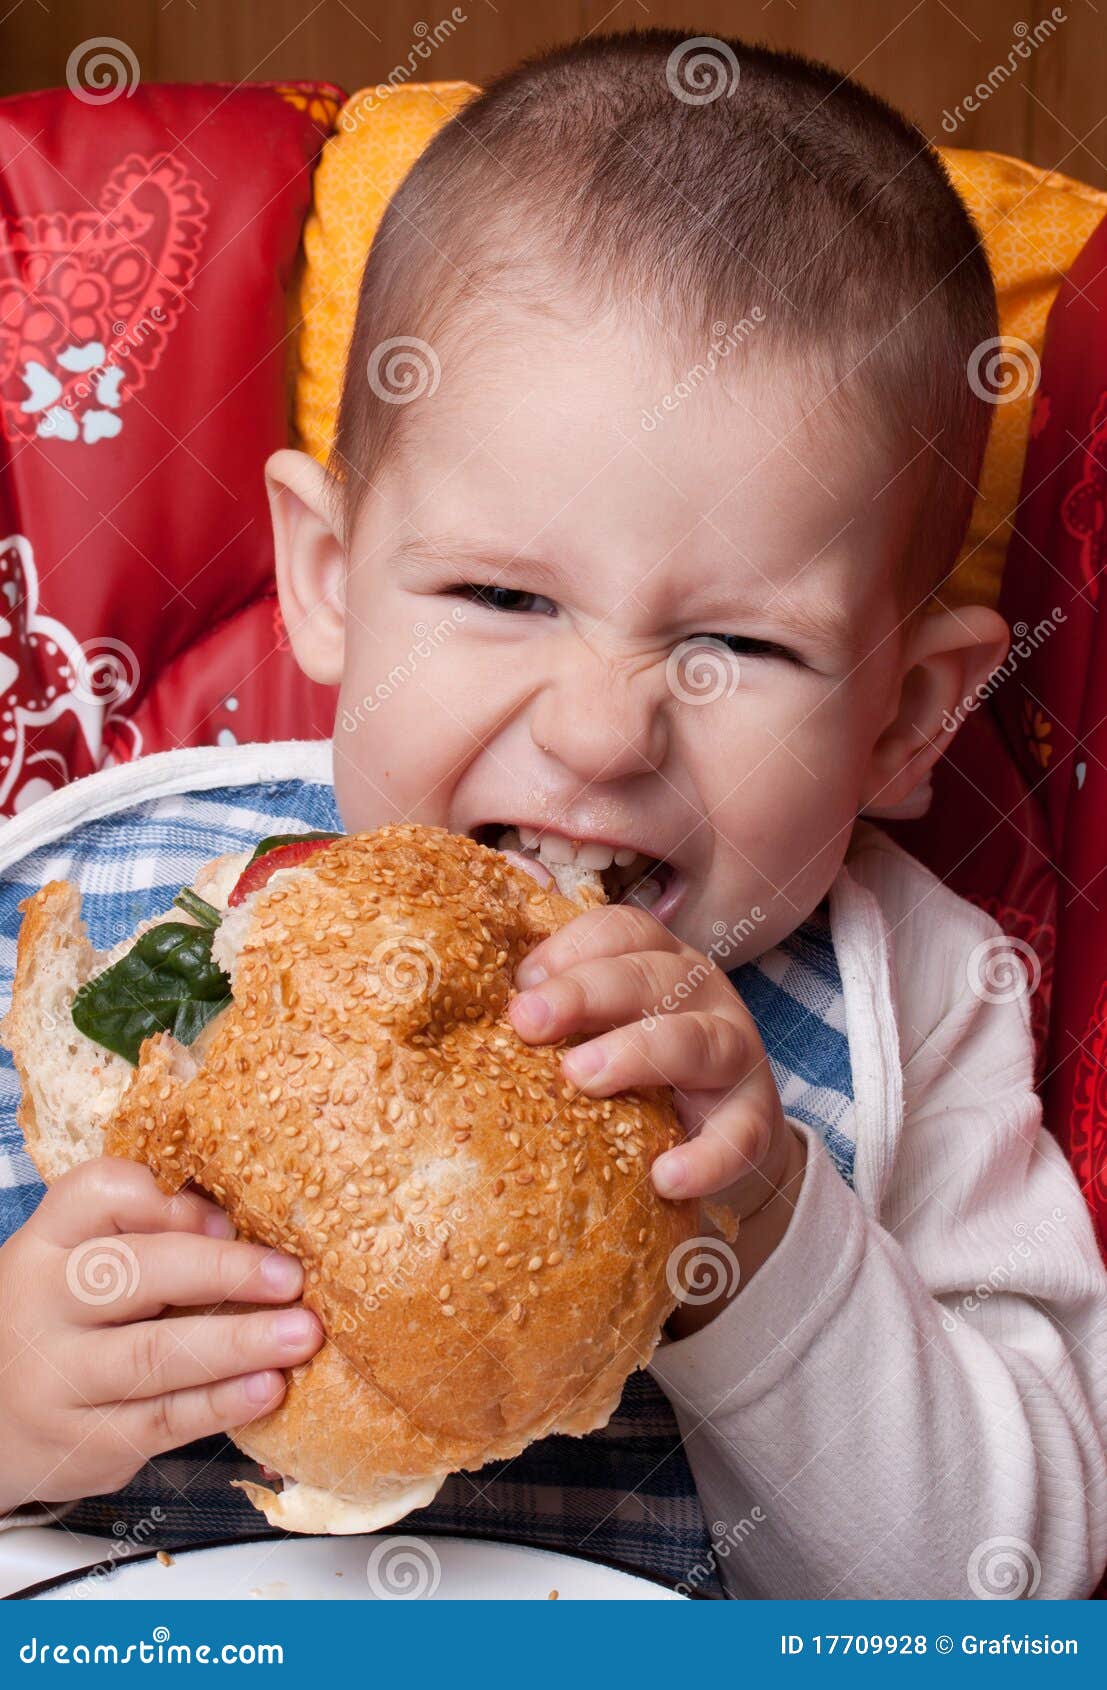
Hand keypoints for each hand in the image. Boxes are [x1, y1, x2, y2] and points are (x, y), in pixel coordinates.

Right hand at [0, 1157, 323, 1511]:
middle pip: (137, 1272)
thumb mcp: (83, 1264)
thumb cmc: (67, 1322)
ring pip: (155, 1353)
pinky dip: (222, 1403)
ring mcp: (58, 1376)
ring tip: (301, 1333)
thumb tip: (237, 1227)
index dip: (169, 1201)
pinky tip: (268, 1387)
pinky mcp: (83, 1440)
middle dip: (225, 1271)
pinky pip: (162, 1419)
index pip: (99, 1193)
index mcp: (48, 1241)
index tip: (228, 1217)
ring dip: (239, 1342)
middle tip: (292, 1277)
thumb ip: (147, 1235)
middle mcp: (43, 1301)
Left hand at [508, 906, 805, 1315]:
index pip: (623, 931)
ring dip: (637, 1053)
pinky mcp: (755, 1120)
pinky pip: (738, 1137)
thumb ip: (556, 991)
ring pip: (698, 1040)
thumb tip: (498, 933)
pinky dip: (705, 1158)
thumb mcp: (602, 1023)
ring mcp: (737, 1054)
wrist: (722, 1142)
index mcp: (660, 961)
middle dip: (585, 992)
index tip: (520, 982)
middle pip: (650, 975)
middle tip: (527, 1021)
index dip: (571, 948)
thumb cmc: (639, 1070)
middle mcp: (703, 995)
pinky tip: (664, 1176)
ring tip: (581, 1077)